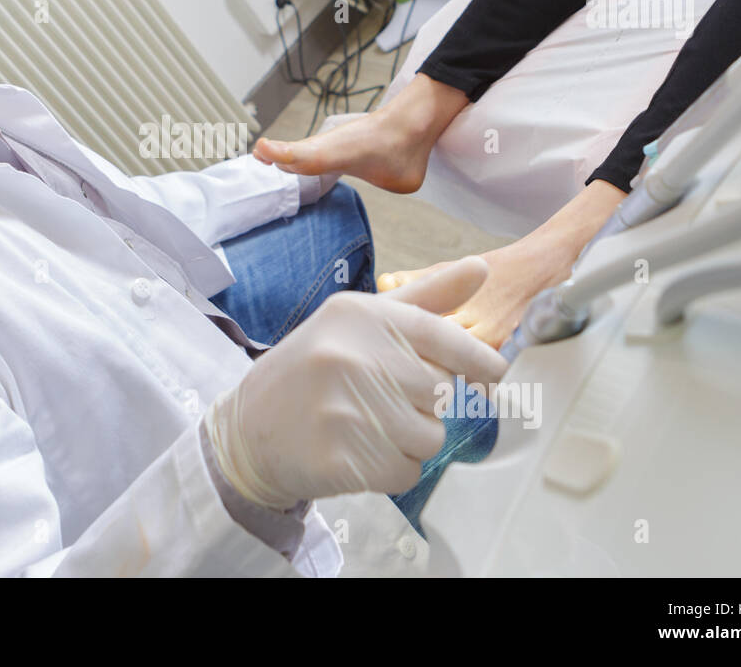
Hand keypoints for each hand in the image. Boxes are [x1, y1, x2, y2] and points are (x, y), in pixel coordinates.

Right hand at [203, 257, 508, 508]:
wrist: (247, 431)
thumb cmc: (312, 371)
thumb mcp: (359, 321)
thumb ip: (424, 298)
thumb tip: (481, 268)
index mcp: (359, 315)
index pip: (441, 336)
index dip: (477, 360)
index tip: (494, 375)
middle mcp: (351, 355)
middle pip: (440, 394)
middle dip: (424, 405)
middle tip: (382, 403)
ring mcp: (343, 408)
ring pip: (429, 437)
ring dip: (410, 441)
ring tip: (367, 428)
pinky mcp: (340, 458)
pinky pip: (406, 472)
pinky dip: (392, 471)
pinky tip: (358, 454)